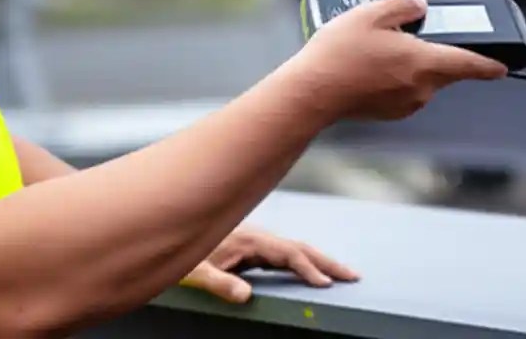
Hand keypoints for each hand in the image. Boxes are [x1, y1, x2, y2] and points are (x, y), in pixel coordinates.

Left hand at [180, 225, 358, 303]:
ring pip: (294, 249)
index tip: (327, 284)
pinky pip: (284, 254)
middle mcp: (257, 236)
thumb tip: (246, 297)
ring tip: (342, 274)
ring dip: (318, 260)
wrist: (170, 228)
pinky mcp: (252, 248)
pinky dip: (303, 262)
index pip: (288, 252)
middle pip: (299, 246)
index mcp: (249, 238)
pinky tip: (311, 272)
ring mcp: (255, 241)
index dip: (308, 268)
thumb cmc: (182, 255)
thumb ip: (220, 283)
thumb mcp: (196, 272)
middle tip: (354, 275)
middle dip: (327, 261)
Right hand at [287, 0, 507, 120]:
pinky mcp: (390, 112)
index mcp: (424, 63)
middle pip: (444, 68)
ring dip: (410, 64)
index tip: (504, 64)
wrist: (311, 93)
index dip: (492, 63)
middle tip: (404, 33)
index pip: (472, 64)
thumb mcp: (370, 14)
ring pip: (423, 79)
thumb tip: (420, 6)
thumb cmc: (338, 55)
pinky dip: (395, 78)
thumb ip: (403, 5)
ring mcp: (406, 104)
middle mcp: (422, 88)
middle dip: (432, 50)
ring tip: (376, 48)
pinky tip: (368, 67)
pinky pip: (404, 90)